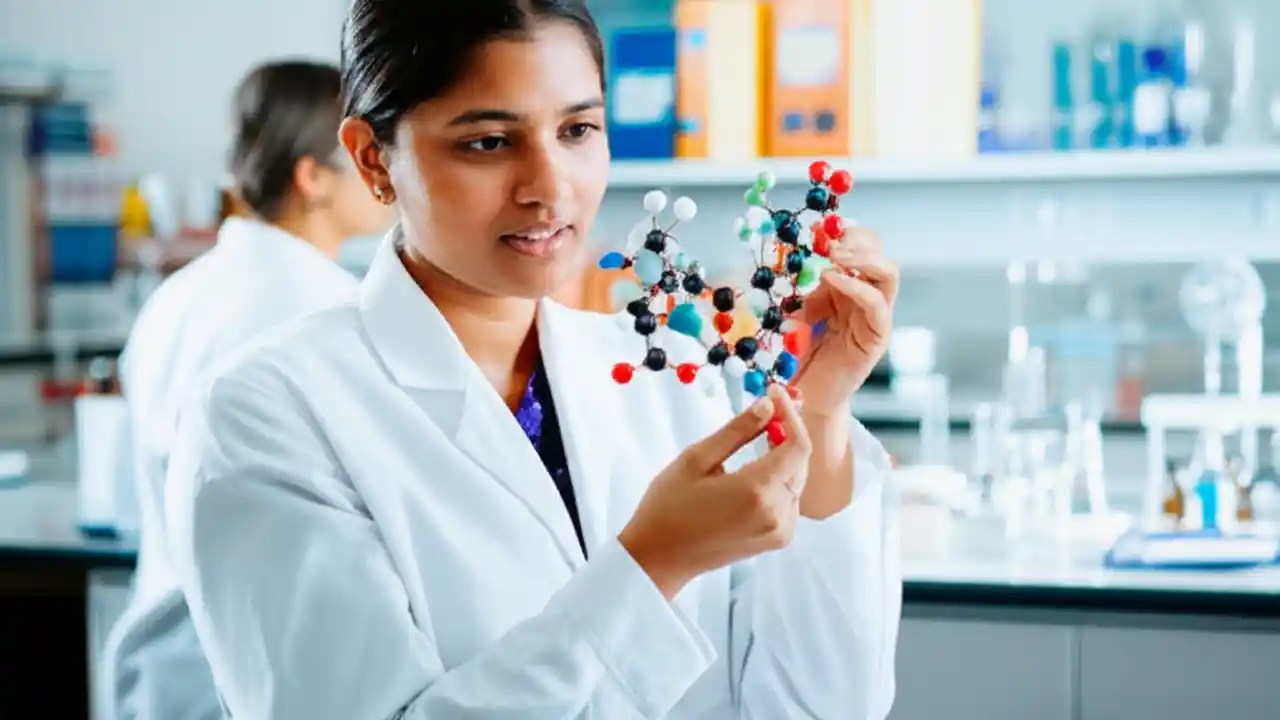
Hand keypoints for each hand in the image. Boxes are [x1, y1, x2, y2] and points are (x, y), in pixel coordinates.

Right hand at [618, 386, 812, 599]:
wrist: (660, 558)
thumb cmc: (669, 506)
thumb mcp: (697, 459)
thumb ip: (738, 431)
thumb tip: (768, 406)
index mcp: (757, 491)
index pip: (797, 444)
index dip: (791, 414)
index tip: (775, 392)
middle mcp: (777, 513)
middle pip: (800, 462)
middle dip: (788, 431)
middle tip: (769, 408)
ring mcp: (780, 530)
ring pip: (797, 480)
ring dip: (785, 456)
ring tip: (762, 435)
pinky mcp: (777, 540)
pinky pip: (790, 500)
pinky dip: (781, 480)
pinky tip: (758, 469)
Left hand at [790, 226, 898, 416]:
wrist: (806, 398)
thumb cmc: (800, 357)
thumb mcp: (797, 313)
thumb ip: (804, 289)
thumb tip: (794, 259)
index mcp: (851, 289)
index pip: (864, 248)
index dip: (847, 234)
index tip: (819, 227)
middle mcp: (868, 300)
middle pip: (881, 255)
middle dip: (859, 240)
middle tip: (829, 238)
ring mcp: (876, 318)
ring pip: (888, 274)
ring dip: (862, 257)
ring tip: (833, 253)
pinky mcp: (876, 338)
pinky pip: (876, 305)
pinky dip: (855, 286)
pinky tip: (832, 278)